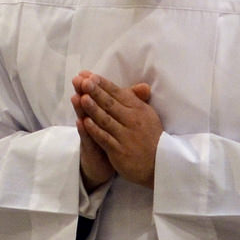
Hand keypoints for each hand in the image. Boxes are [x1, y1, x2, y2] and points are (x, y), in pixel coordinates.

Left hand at [72, 72, 162, 188]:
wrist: (158, 164)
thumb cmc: (151, 138)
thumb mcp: (149, 116)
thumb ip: (139, 102)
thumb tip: (140, 86)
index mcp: (140, 109)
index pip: (119, 93)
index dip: (104, 84)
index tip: (90, 75)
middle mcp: (133, 120)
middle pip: (110, 103)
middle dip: (96, 91)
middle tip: (83, 80)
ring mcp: (126, 135)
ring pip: (106, 119)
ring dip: (92, 108)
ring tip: (81, 97)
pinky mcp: (119, 150)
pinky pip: (104, 138)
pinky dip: (94, 130)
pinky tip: (84, 122)